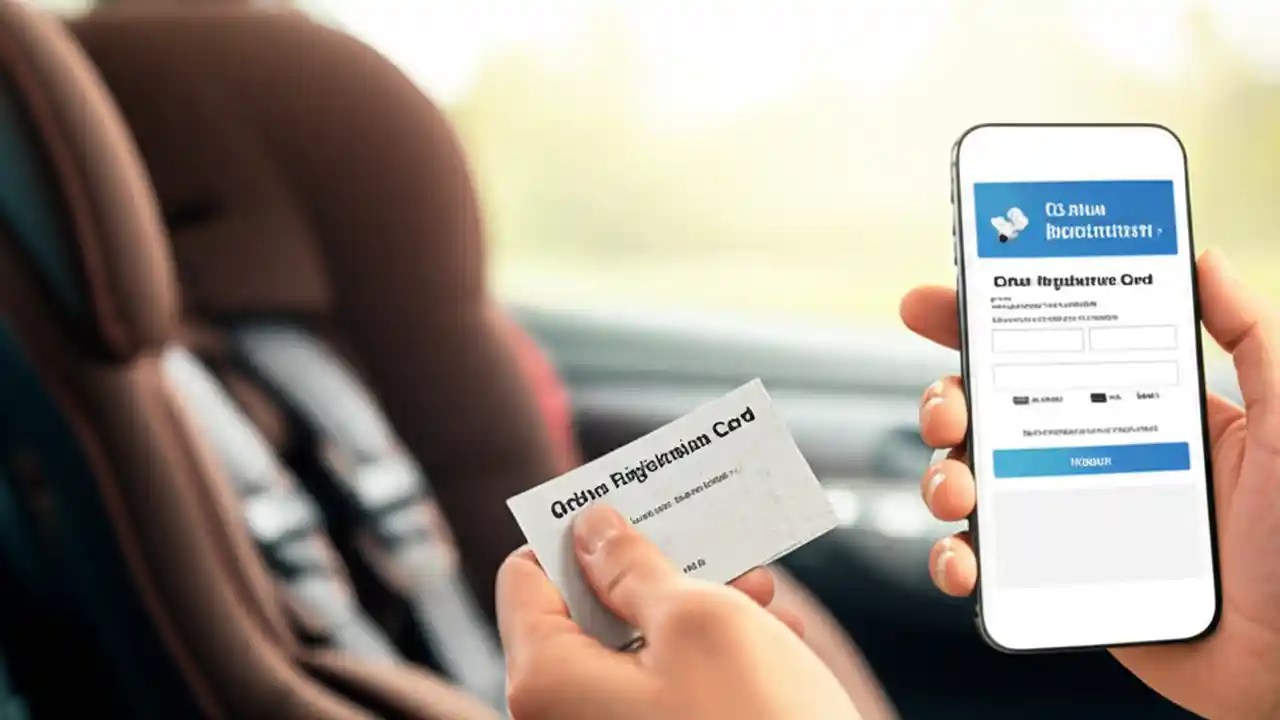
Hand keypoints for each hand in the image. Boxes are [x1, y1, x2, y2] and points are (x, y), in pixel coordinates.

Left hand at [496, 504, 859, 719]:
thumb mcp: (700, 621)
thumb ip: (635, 566)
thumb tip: (590, 527)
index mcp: (546, 680)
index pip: (525, 577)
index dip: (573, 535)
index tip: (629, 506)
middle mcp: (563, 719)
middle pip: (586, 614)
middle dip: (650, 571)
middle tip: (703, 536)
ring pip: (636, 653)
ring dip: (695, 611)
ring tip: (759, 585)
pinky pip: (664, 693)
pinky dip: (709, 660)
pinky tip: (770, 636)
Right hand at [900, 249, 1279, 718]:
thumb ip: (1251, 340)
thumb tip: (1205, 261)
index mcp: (1129, 413)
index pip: (1042, 354)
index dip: (977, 325)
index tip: (929, 305)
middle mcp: (1082, 458)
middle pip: (984, 415)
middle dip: (944, 403)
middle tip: (951, 412)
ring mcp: (1059, 520)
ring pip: (968, 484)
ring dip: (940, 479)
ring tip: (959, 492)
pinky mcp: (1048, 582)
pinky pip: (981, 565)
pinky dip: (954, 561)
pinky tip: (967, 562)